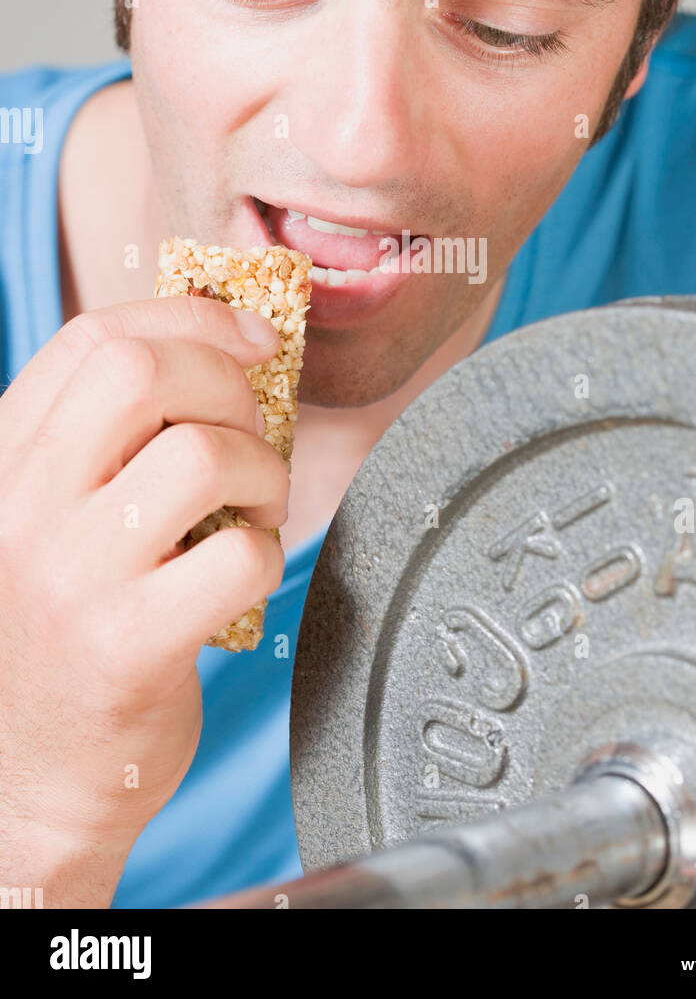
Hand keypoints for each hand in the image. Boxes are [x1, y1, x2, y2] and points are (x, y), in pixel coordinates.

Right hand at [0, 296, 286, 903]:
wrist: (24, 782)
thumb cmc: (61, 631)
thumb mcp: (49, 517)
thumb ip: (105, 437)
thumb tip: (226, 346)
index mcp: (2, 462)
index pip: (95, 339)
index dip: (190, 318)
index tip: (251, 336)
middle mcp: (20, 508)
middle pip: (142, 371)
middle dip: (227, 382)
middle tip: (248, 431)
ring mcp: (70, 576)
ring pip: (204, 455)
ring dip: (261, 471)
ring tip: (251, 509)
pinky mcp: (126, 646)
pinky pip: (238, 554)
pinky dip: (264, 553)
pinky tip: (242, 572)